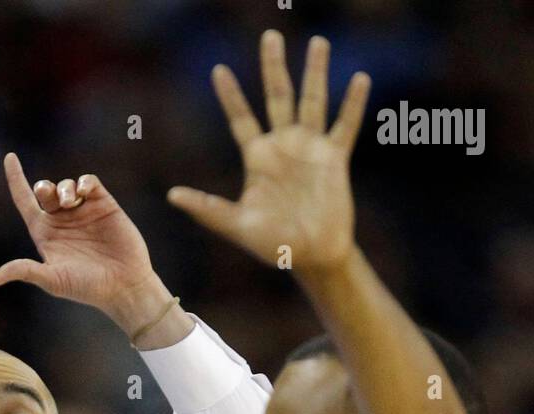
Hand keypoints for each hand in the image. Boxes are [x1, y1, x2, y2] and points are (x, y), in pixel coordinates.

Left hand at [0, 152, 160, 325]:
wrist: (124, 286)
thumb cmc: (87, 288)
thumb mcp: (53, 280)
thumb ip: (26, 272)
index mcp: (45, 234)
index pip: (25, 201)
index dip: (15, 180)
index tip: (8, 157)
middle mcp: (62, 220)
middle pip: (45, 191)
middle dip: (44, 187)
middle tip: (47, 194)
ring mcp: (83, 211)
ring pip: (66, 185)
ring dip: (65, 189)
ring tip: (71, 203)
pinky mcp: (104, 205)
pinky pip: (90, 183)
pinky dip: (84, 182)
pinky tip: (84, 193)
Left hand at [167, 32, 370, 275]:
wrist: (311, 258)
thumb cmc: (273, 245)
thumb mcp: (237, 226)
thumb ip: (208, 209)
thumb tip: (172, 196)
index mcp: (258, 159)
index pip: (241, 119)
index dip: (230, 96)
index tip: (219, 70)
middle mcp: (283, 147)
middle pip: (278, 96)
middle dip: (273, 67)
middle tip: (270, 36)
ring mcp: (310, 150)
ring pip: (313, 101)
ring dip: (315, 72)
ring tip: (317, 42)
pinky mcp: (335, 159)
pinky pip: (345, 126)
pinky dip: (353, 104)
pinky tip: (360, 79)